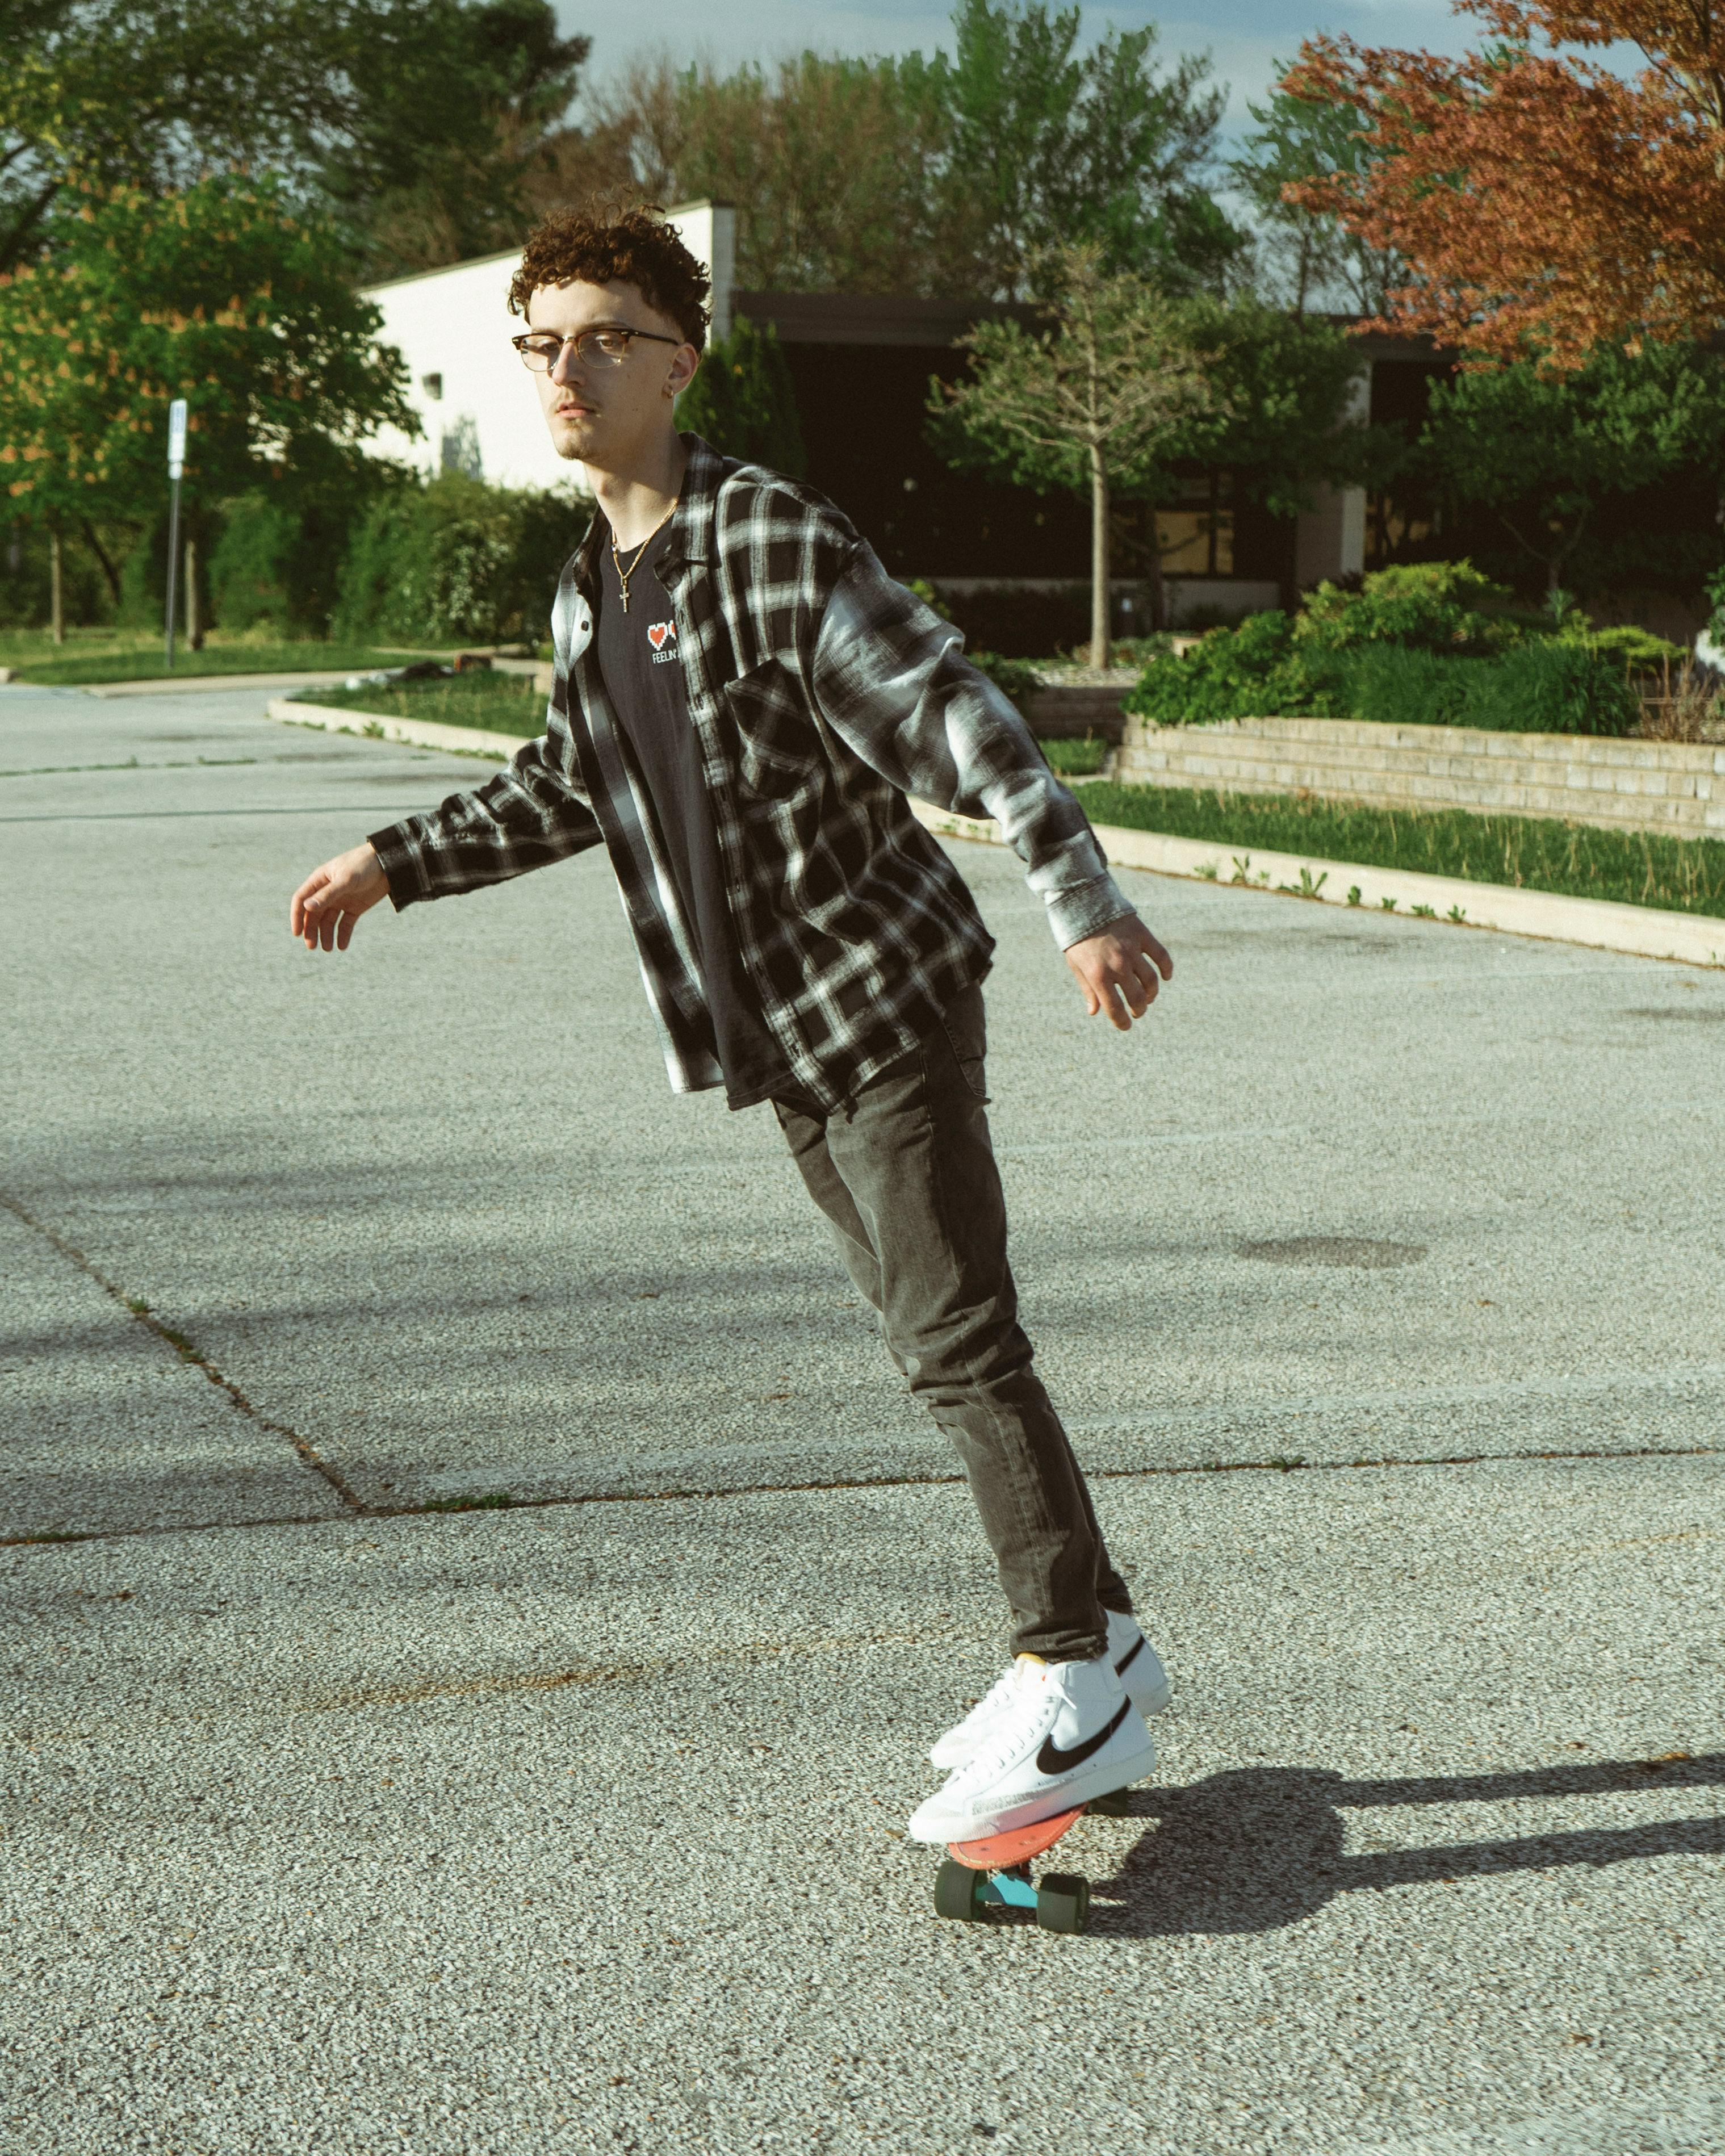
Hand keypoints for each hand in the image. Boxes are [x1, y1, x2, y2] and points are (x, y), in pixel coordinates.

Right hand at [290, 844, 388, 951]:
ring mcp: (341, 900)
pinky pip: (345, 924)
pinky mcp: (355, 908)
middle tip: (312, 946)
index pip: (301, 899)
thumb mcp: (346, 879)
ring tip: (328, 948)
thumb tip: (307, 907)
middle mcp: (327, 892)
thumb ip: (328, 894)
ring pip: (328, 921)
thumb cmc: (364, 865)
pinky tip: (342, 946)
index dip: (297, 916)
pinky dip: (343, 935)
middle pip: (314, 914)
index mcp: (320, 880)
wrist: (389, 864)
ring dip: (326, 935)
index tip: (297, 933)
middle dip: (311, 930)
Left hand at [1063, 912, 1171, 1030]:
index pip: (1115, 1008)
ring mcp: (1132, 950)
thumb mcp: (1076, 965)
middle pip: (1137, 997)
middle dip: (1139, 1009)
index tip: (1125, 1025)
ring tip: (1148, 997)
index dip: (1122, 1022)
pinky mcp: (1142, 935)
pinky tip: (1165, 977)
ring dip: (1152, 994)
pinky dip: (1166, 969)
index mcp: (1098, 975)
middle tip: (1137, 1011)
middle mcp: (1117, 965)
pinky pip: (1161, 956)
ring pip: (1151, 981)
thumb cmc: (1077, 937)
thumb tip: (1095, 1012)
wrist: (1082, 902)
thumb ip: (1088, 989)